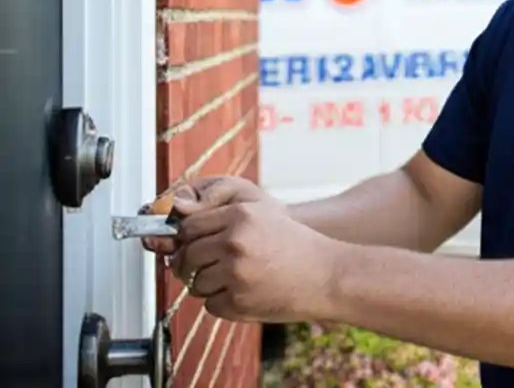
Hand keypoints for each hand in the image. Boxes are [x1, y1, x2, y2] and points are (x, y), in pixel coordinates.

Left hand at [162, 177, 334, 322]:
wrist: (328, 275)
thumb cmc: (297, 246)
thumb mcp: (264, 217)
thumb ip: (224, 220)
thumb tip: (178, 237)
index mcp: (240, 215)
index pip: (189, 227)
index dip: (188, 240)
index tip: (194, 247)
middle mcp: (234, 242)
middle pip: (187, 257)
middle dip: (193, 266)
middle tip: (213, 269)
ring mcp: (235, 273)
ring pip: (196, 284)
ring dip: (211, 287)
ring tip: (240, 281)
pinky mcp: (238, 301)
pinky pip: (211, 305)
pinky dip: (224, 304)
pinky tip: (249, 294)